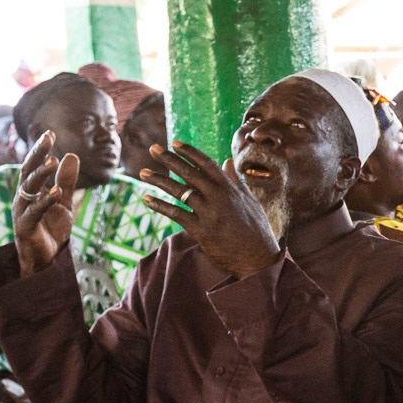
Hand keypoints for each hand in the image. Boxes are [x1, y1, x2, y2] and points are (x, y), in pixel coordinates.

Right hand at [13, 133, 79, 276]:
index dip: (40, 149)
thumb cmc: (50, 230)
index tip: (49, 132)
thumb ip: (66, 181)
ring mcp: (22, 212)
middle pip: (28, 171)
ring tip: (53, 160)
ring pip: (29, 188)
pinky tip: (56, 191)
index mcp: (31, 190)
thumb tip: (71, 155)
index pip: (34, 165)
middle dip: (37, 154)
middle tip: (47, 138)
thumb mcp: (63, 202)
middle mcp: (23, 198)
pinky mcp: (24, 227)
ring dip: (41, 174)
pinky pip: (35, 211)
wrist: (45, 260)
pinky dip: (45, 200)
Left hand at [138, 141, 282, 278]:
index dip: (190, 152)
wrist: (259, 259)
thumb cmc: (256, 230)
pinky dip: (160, 206)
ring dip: (159, 180)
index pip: (207, 164)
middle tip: (153, 149)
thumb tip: (227, 161)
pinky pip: (176, 214)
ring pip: (179, 191)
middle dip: (169, 159)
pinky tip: (147, 199)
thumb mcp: (250, 201)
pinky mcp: (202, 230)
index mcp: (231, 189)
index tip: (175, 143)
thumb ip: (236, 181)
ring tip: (143, 173)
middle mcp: (219, 197)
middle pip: (189, 173)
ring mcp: (210, 213)